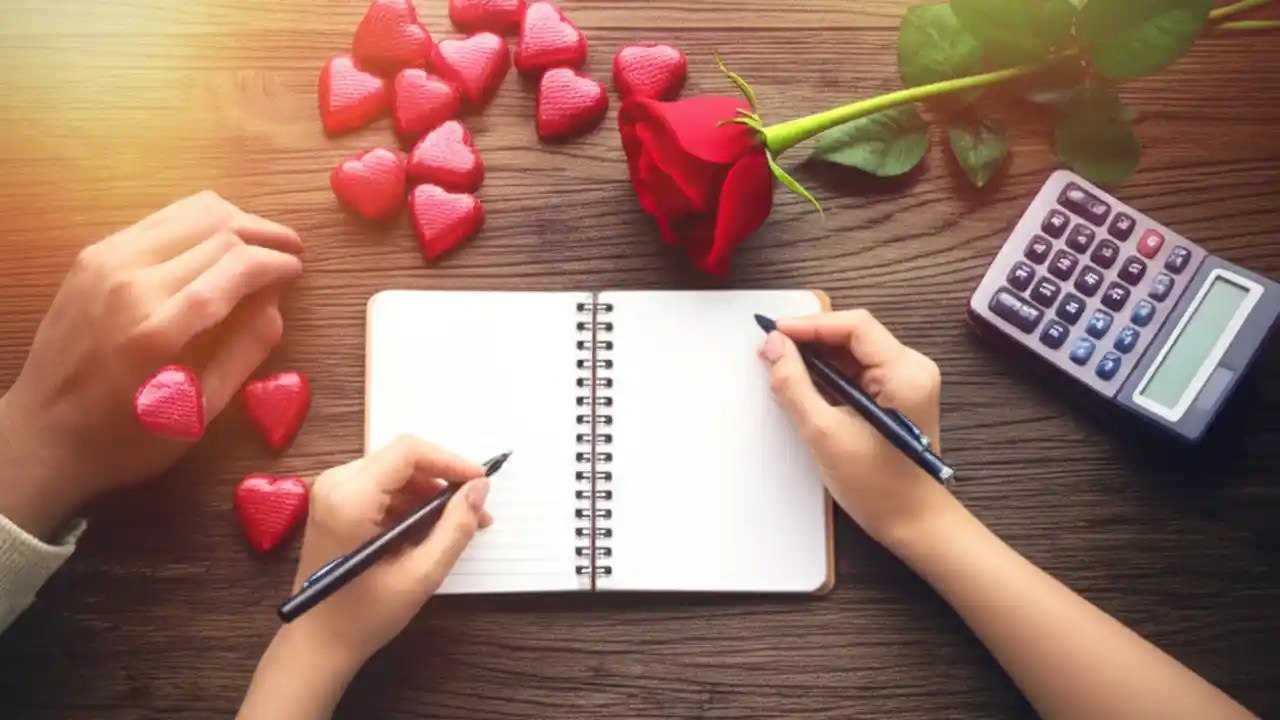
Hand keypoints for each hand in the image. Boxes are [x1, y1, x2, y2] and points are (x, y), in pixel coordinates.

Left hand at [0, 191, 302, 538]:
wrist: (42, 434)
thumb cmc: (126, 438)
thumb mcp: (199, 412)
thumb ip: (244, 352)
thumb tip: (275, 302)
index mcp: (158, 328)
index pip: (236, 267)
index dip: (277, 262)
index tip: (298, 270)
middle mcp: (130, 282)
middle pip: (218, 229)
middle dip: (265, 235)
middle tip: (292, 251)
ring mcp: (106, 262)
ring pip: (190, 211)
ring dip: (235, 220)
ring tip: (261, 240)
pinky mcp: (92, 256)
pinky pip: (159, 220)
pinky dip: (198, 223)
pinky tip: (216, 243)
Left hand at [285, 436, 492, 671]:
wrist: (316, 643)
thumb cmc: (362, 616)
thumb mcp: (419, 575)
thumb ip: (454, 528)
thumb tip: (479, 489)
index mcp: (349, 499)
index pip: (408, 452)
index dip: (450, 461)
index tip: (479, 481)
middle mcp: (334, 485)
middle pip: (401, 460)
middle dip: (443, 480)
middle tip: (475, 509)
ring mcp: (331, 493)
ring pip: (394, 473)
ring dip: (429, 494)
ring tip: (458, 525)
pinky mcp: (334, 504)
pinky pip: (382, 488)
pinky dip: (410, 504)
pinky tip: (430, 530)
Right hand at [759, 309, 955, 548]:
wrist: (912, 521)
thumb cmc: (879, 487)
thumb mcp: (825, 434)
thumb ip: (795, 385)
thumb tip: (775, 347)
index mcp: (905, 374)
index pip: (855, 326)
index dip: (811, 324)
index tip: (775, 331)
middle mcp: (912, 369)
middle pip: (854, 334)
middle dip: (811, 338)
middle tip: (772, 348)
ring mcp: (907, 381)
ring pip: (854, 350)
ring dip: (818, 355)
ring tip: (782, 364)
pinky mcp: (897, 394)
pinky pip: (859, 369)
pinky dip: (830, 371)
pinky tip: (805, 381)